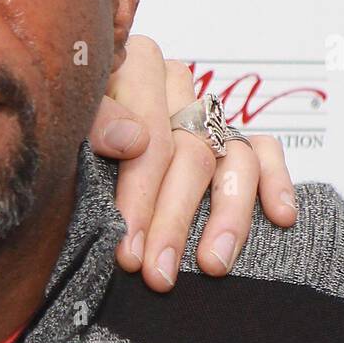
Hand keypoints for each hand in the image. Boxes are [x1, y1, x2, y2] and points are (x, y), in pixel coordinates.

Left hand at [88, 35, 297, 291]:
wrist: (71, 141)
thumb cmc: (63, 137)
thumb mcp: (66, 127)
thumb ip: (94, 124)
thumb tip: (131, 140)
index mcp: (134, 69)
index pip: (151, 137)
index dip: (141, 196)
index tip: (129, 248)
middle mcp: (175, 86)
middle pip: (191, 154)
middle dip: (174, 221)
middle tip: (156, 273)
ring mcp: (207, 113)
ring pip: (235, 159)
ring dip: (227, 217)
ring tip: (212, 265)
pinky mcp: (232, 135)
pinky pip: (266, 152)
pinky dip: (276, 182)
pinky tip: (280, 217)